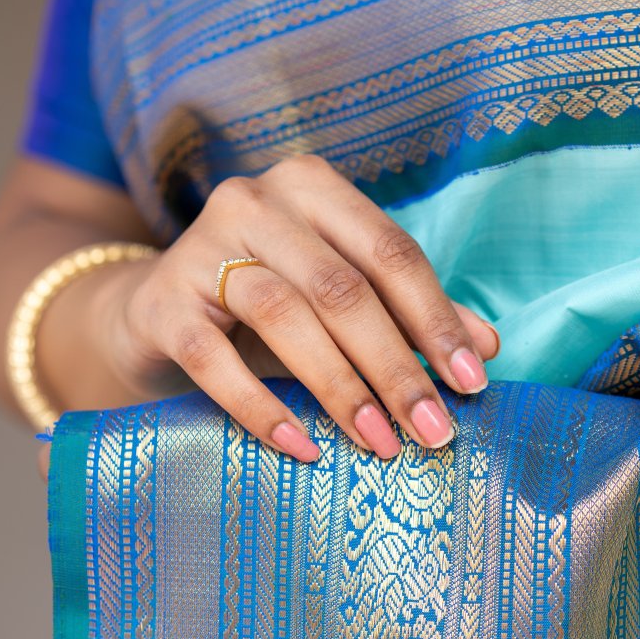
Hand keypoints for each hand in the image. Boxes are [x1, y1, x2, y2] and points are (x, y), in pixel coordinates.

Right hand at [94, 155, 498, 461]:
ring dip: (341, 388)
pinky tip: (301, 448)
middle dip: (396, 367)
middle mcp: (255, 203)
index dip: (436, 320)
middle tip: (432, 432)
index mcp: (313, 190)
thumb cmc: (264, 308)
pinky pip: (213, 359)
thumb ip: (410, 317)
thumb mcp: (340, 305)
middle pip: (343, 289)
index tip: (472, 384)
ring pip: (285, 316)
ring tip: (379, 444)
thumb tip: (486, 348)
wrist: (153, 315)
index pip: (390, 254)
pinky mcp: (162, 304)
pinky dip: (261, 407)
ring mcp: (200, 248)